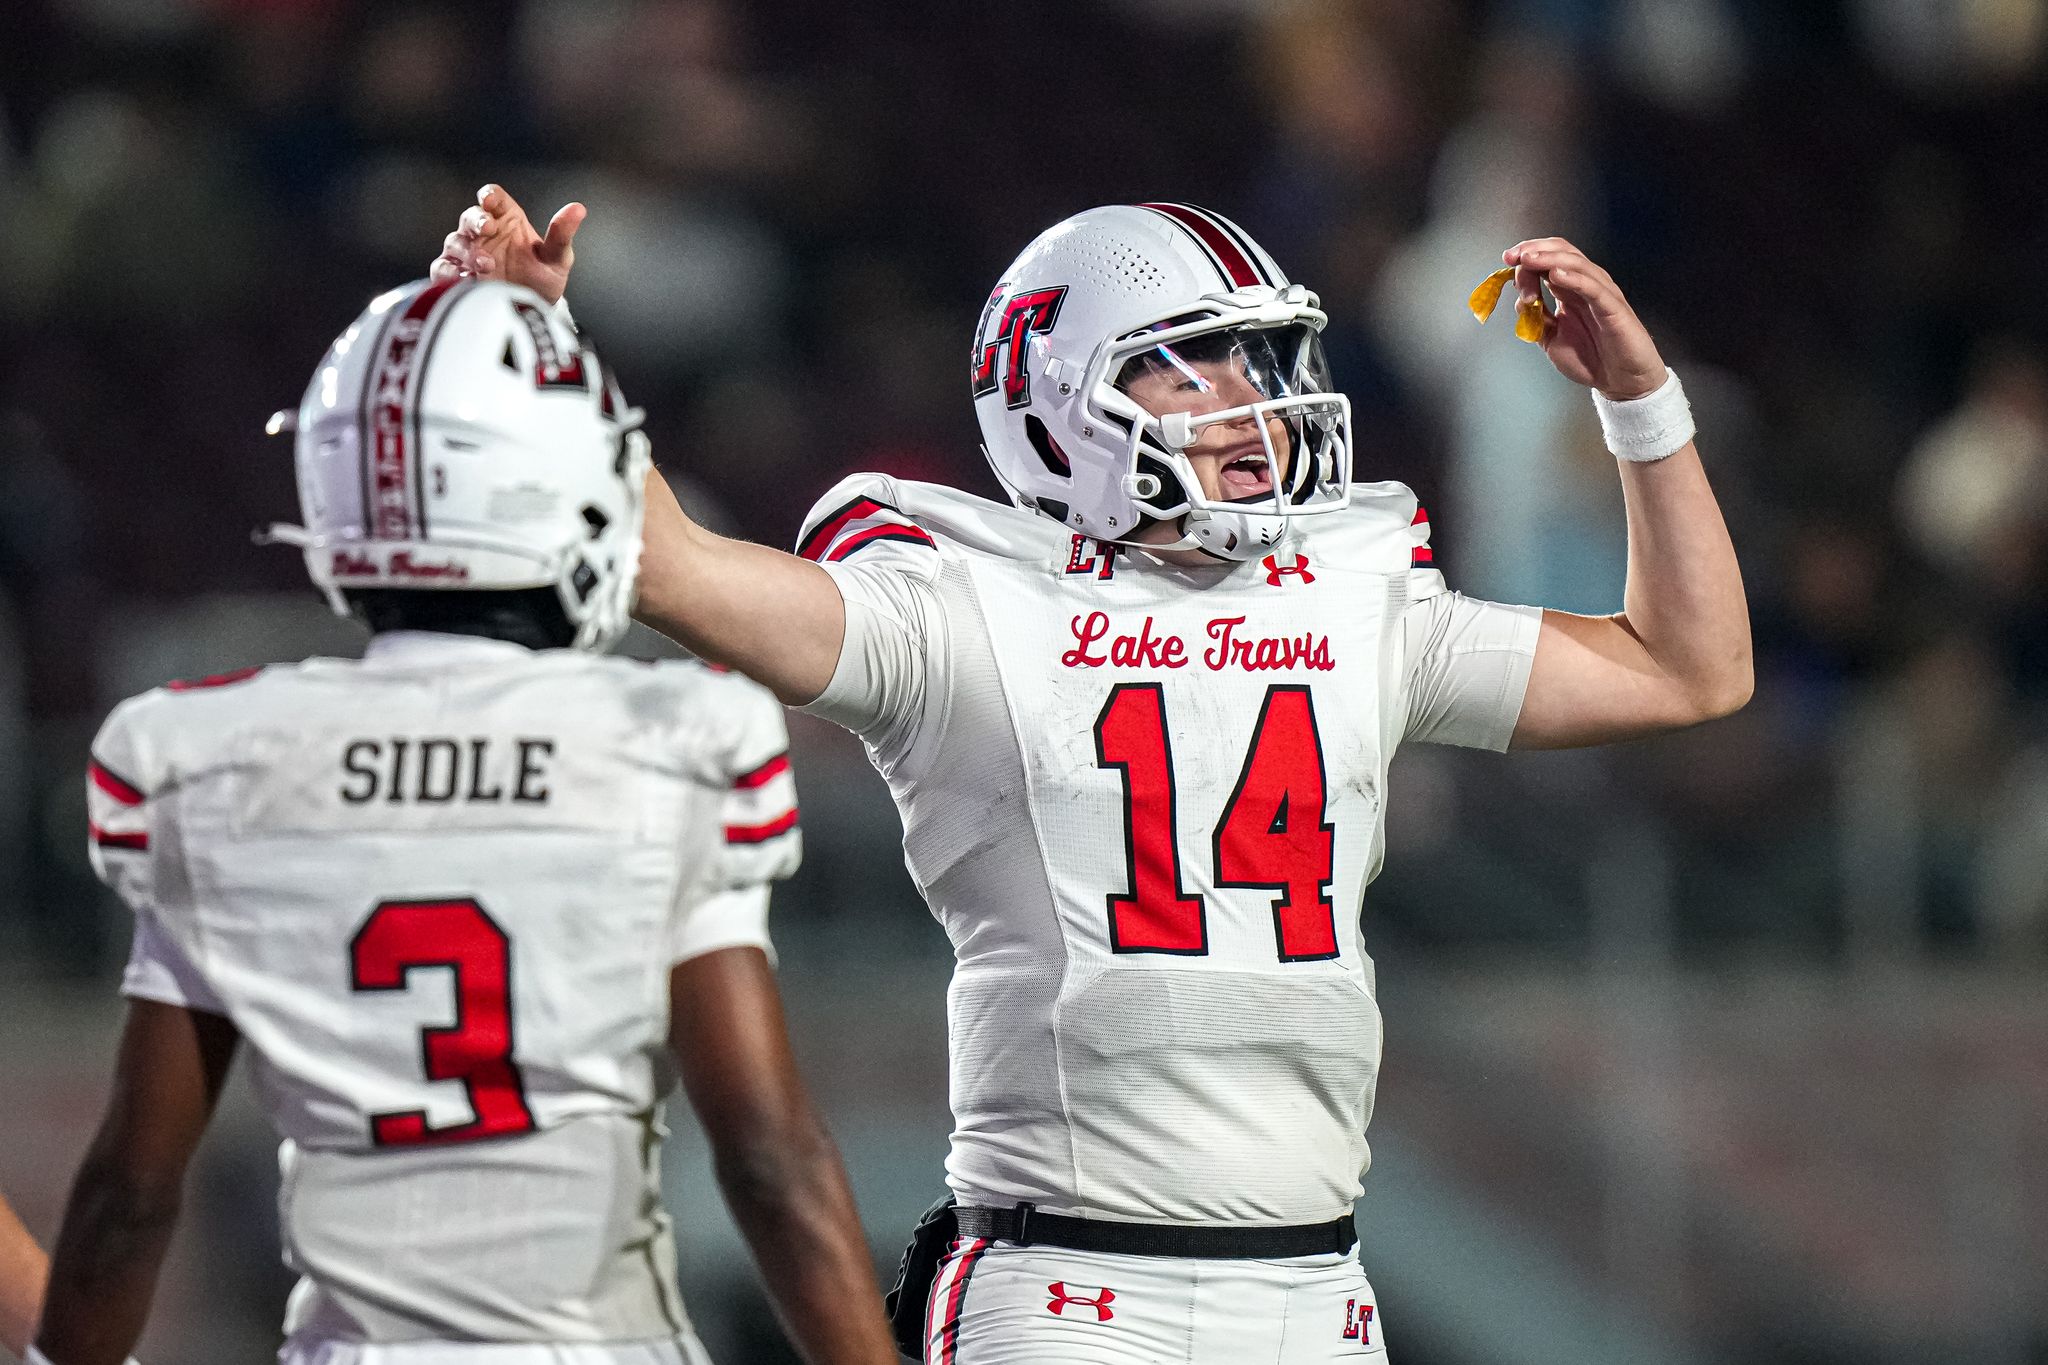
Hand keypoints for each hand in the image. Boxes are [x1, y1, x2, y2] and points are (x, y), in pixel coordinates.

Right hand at [429, 183, 585, 304]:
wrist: (532, 314)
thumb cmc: (543, 279)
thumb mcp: (557, 258)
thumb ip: (562, 234)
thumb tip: (578, 209)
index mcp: (507, 219)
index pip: (493, 197)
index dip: (489, 196)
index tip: (490, 201)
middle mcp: (484, 233)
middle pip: (470, 217)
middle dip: (475, 221)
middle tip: (487, 230)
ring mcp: (468, 254)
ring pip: (455, 242)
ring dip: (466, 250)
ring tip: (486, 265)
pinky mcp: (457, 276)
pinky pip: (442, 269)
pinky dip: (448, 273)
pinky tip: (462, 280)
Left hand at [1503, 238, 1665, 400]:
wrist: (1621, 381)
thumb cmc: (1592, 359)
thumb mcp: (1552, 339)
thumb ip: (1536, 319)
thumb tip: (1520, 302)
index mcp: (1570, 290)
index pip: (1549, 259)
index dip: (1527, 257)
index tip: (1506, 261)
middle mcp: (1586, 286)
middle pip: (1562, 252)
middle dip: (1535, 250)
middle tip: (1513, 257)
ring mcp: (1601, 294)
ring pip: (1577, 264)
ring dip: (1550, 259)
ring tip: (1528, 260)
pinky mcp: (1613, 308)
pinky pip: (1594, 288)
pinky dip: (1574, 279)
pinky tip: (1556, 275)